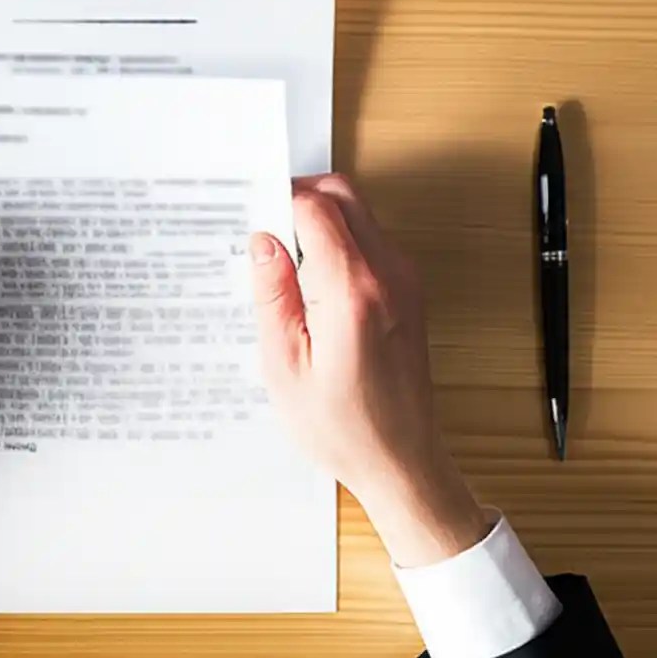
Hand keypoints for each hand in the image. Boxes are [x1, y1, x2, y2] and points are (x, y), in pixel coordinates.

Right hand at [249, 174, 486, 566]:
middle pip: (343, 197)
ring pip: (358, 215)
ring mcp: (404, 281)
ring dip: (318, 222)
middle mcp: (389, 275)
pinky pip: (369, 243)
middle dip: (299, 199)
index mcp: (354, 292)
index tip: (248, 216)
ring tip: (280, 263)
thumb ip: (273, 294)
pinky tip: (307, 283)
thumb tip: (262, 241)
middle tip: (262, 228)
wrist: (401, 460)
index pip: (316, 209)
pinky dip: (337, 244)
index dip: (277, 201)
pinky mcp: (408, 292)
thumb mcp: (285, 365)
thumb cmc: (342, 426)